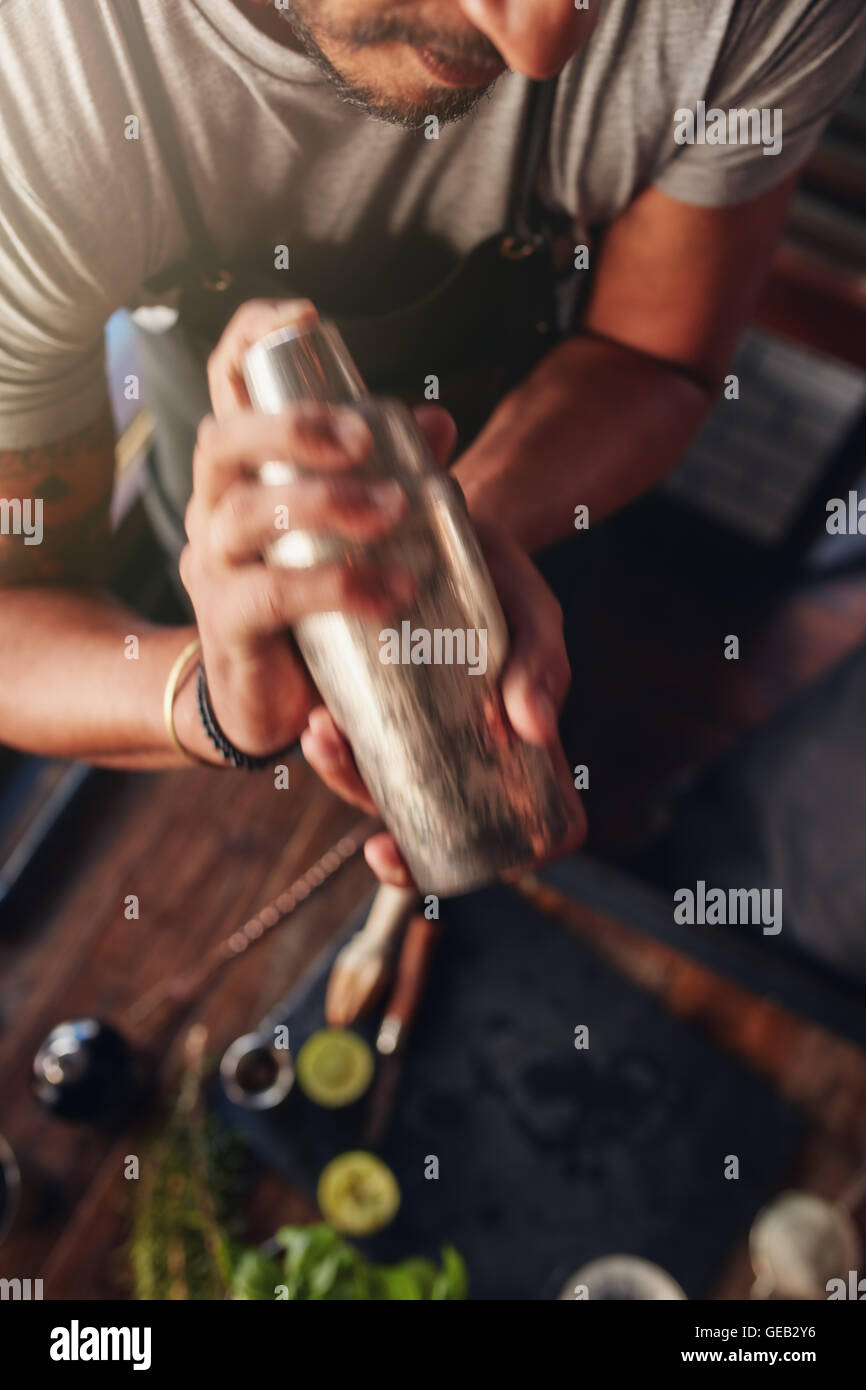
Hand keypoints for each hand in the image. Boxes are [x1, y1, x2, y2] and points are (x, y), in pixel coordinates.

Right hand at [179, 298, 421, 758]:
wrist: (273, 698)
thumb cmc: (318, 599)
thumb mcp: (358, 530)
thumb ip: (393, 473)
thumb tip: (438, 421)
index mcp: (243, 472)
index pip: (228, 386)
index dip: (251, 339)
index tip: (304, 314)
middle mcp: (214, 509)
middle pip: (224, 439)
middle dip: (294, 428)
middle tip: (363, 440)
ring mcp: (213, 566)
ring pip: (244, 514)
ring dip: (324, 503)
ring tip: (395, 512)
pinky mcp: (227, 625)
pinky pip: (271, 594)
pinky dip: (336, 585)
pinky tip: (391, 592)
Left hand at [302, 484, 586, 884]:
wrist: (440, 529)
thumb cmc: (498, 579)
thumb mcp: (532, 610)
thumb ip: (542, 660)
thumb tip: (533, 727)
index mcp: (522, 745)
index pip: (533, 831)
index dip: (504, 862)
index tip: (486, 852)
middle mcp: (471, 753)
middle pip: (441, 828)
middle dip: (393, 830)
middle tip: (371, 814)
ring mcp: (421, 736)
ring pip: (388, 792)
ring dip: (350, 781)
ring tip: (327, 738)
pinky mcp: (377, 711)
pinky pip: (357, 750)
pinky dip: (336, 750)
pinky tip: (320, 725)